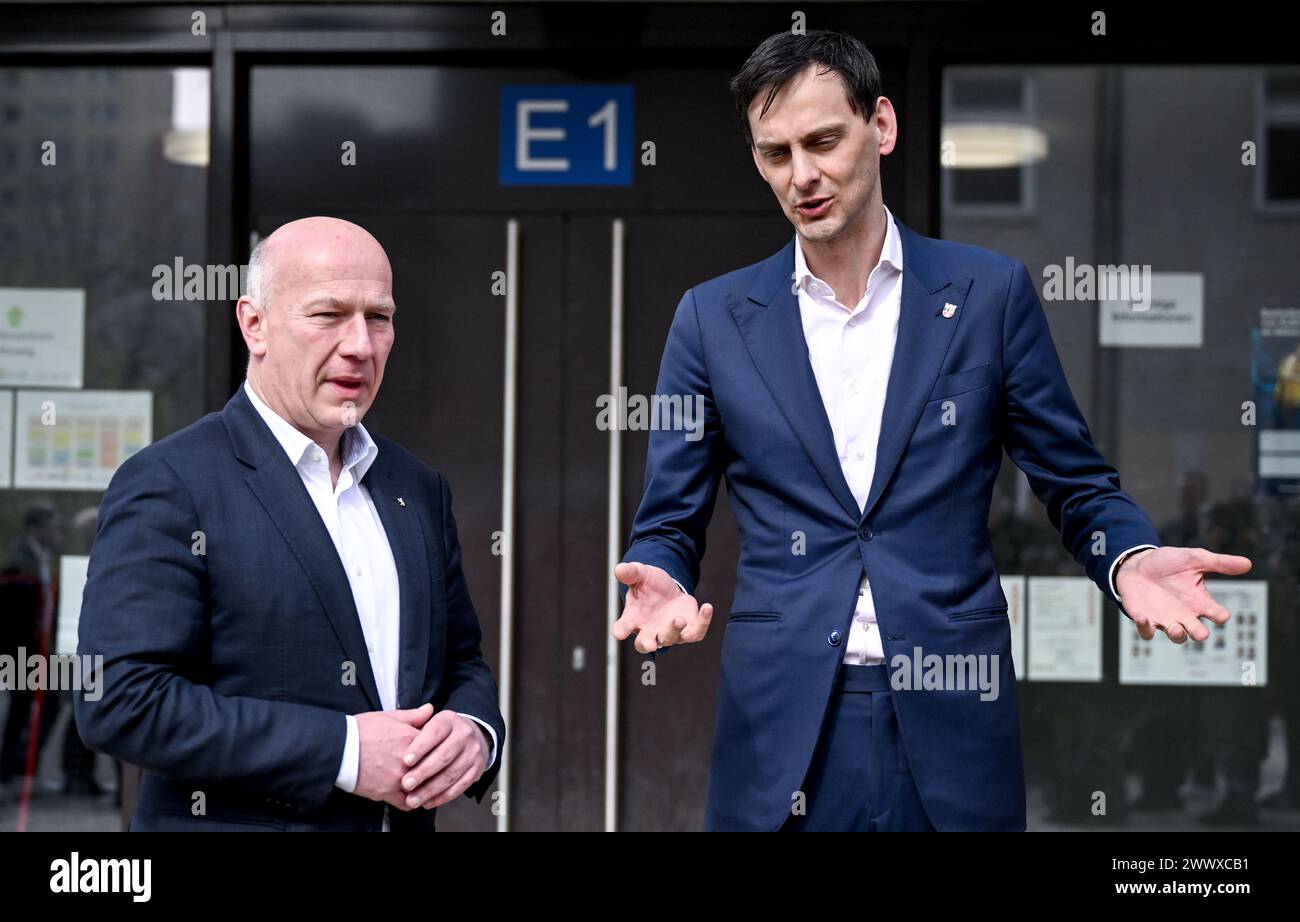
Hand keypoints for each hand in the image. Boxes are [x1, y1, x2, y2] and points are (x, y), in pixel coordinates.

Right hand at [354, 703, 433, 809]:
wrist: (339, 748)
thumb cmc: (361, 731)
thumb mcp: (389, 716)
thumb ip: (413, 715)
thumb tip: (430, 709)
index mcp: (412, 739)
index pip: (437, 746)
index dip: (436, 749)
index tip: (434, 751)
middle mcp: (408, 760)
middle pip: (433, 768)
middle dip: (433, 769)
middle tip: (433, 770)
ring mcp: (399, 778)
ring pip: (423, 788)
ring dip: (424, 787)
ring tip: (422, 785)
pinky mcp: (387, 792)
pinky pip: (407, 803)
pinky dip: (411, 801)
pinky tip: (411, 796)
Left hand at [398, 710, 489, 809]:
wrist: (473, 736)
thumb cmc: (443, 732)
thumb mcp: (430, 721)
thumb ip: (415, 722)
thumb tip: (405, 724)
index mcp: (449, 721)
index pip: (434, 733)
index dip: (420, 747)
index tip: (405, 761)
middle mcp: (464, 735)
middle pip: (444, 756)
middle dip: (423, 772)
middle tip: (406, 784)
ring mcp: (473, 753)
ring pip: (451, 774)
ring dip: (430, 790)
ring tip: (413, 799)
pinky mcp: (477, 770)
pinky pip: (460, 786)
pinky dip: (442, 797)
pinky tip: (428, 802)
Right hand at [611, 562, 713, 653]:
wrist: (669, 589)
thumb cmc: (650, 585)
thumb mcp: (641, 575)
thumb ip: (631, 573)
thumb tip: (619, 569)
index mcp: (633, 618)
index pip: (623, 627)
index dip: (621, 630)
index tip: (620, 633)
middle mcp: (649, 630)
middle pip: (644, 645)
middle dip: (647, 644)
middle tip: (649, 643)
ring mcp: (669, 633)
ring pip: (670, 639)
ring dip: (674, 630)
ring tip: (679, 619)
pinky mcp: (688, 631)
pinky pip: (696, 633)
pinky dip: (703, 622)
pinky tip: (707, 607)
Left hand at [1114, 546, 1251, 642]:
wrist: (1137, 563)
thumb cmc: (1169, 563)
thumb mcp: (1194, 559)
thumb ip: (1219, 563)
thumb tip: (1248, 563)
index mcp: (1200, 601)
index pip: (1217, 614)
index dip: (1220, 616)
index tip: (1221, 614)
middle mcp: (1185, 614)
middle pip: (1198, 632)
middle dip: (1199, 634)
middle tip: (1200, 631)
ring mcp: (1165, 619)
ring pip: (1176, 636)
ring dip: (1177, 634)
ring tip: (1175, 628)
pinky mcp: (1145, 619)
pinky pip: (1146, 631)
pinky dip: (1145, 627)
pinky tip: (1143, 616)